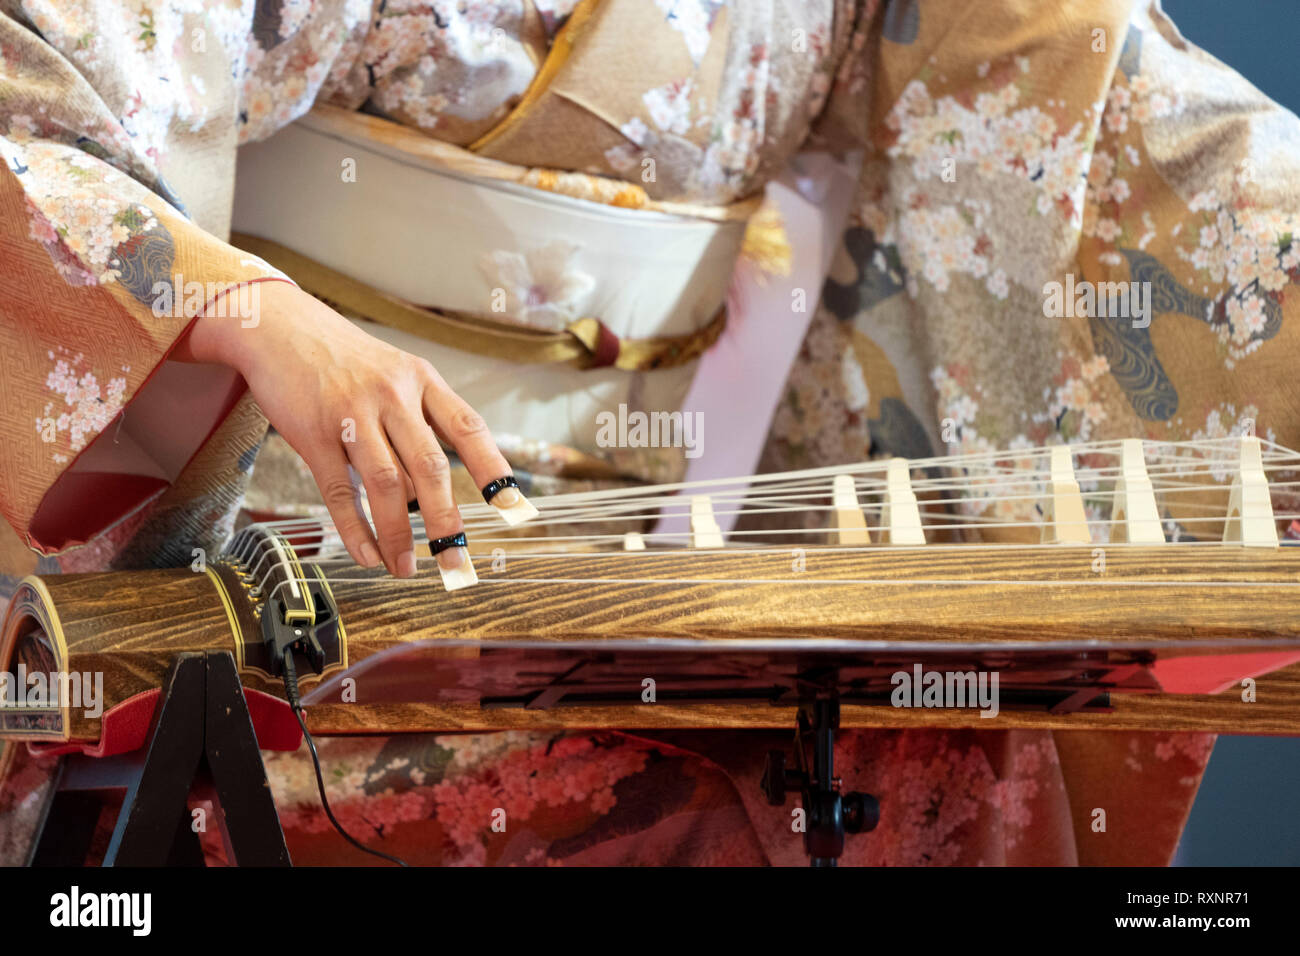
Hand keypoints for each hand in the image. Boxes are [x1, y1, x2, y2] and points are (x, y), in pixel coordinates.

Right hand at [183, 280, 515, 577]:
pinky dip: (356, 528)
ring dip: (398, 533)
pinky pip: (340, 491)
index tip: (515, 508)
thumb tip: (431, 492)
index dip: (494, 469)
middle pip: (429, 467)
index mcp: (422, 380)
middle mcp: (393, 395)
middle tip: (455, 562)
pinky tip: (367, 554)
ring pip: (387, 484)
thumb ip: (419, 422)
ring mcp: (353, 414)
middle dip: (445, 520)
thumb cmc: (343, 359)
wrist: (279, 326)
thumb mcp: (394, 373)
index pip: (469, 428)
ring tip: (406, 567)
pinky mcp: (314, 434)